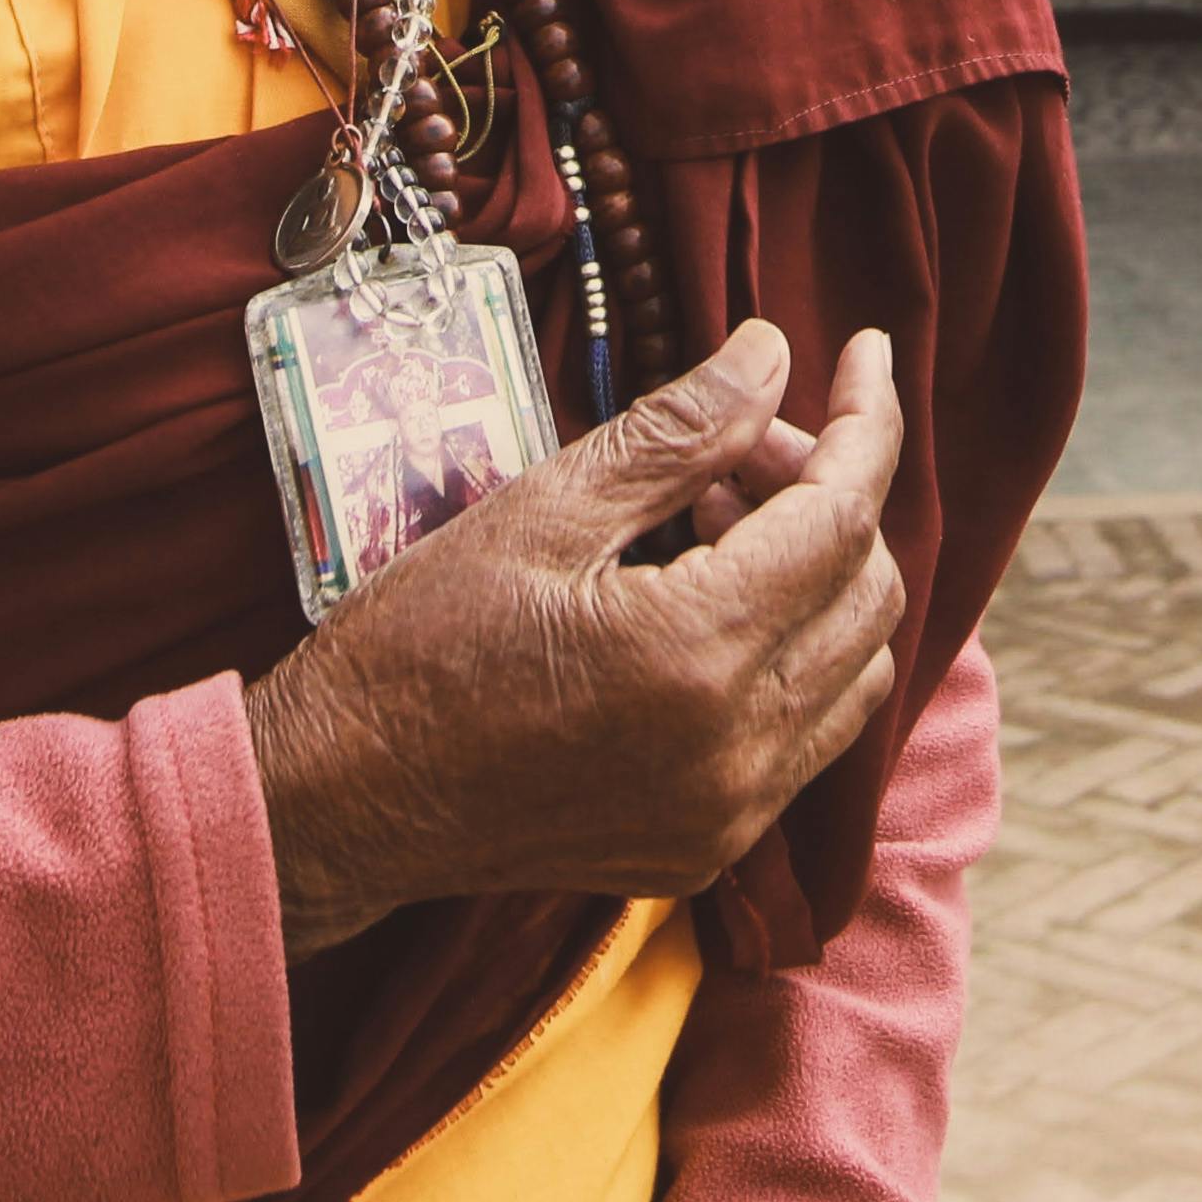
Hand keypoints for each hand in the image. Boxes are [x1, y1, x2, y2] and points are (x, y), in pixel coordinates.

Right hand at [243, 319, 906, 959]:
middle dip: (828, 495)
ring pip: (854, 671)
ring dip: (818, 578)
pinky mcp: (704, 850)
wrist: (333, 803)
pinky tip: (707, 604)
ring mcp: (727, 815)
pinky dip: (792, 655)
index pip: (844, 517)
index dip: (867, 422)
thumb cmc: (414, 644)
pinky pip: (805, 739)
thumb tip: (775, 356)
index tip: (867, 352)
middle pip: (868, 593)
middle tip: (736, 445)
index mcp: (696, 653)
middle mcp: (737, 751)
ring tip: (716, 518)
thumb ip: (677, 432)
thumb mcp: (542, 509)